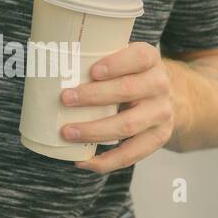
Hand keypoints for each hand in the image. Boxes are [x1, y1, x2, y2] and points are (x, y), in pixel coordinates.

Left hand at [59, 42, 176, 173]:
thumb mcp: (122, 57)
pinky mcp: (158, 138)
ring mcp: (161, 113)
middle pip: (127, 91)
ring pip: (128, 125)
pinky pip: (132, 154)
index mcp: (149, 59)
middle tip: (64, 99)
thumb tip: (49, 62)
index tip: (91, 72)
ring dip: (94, 130)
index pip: (138, 58)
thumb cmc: (129, 72)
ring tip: (66, 132)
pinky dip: (106, 161)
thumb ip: (97, 57)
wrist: (168, 95)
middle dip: (93, 96)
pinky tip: (84, 160)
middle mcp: (160, 85)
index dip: (116, 64)